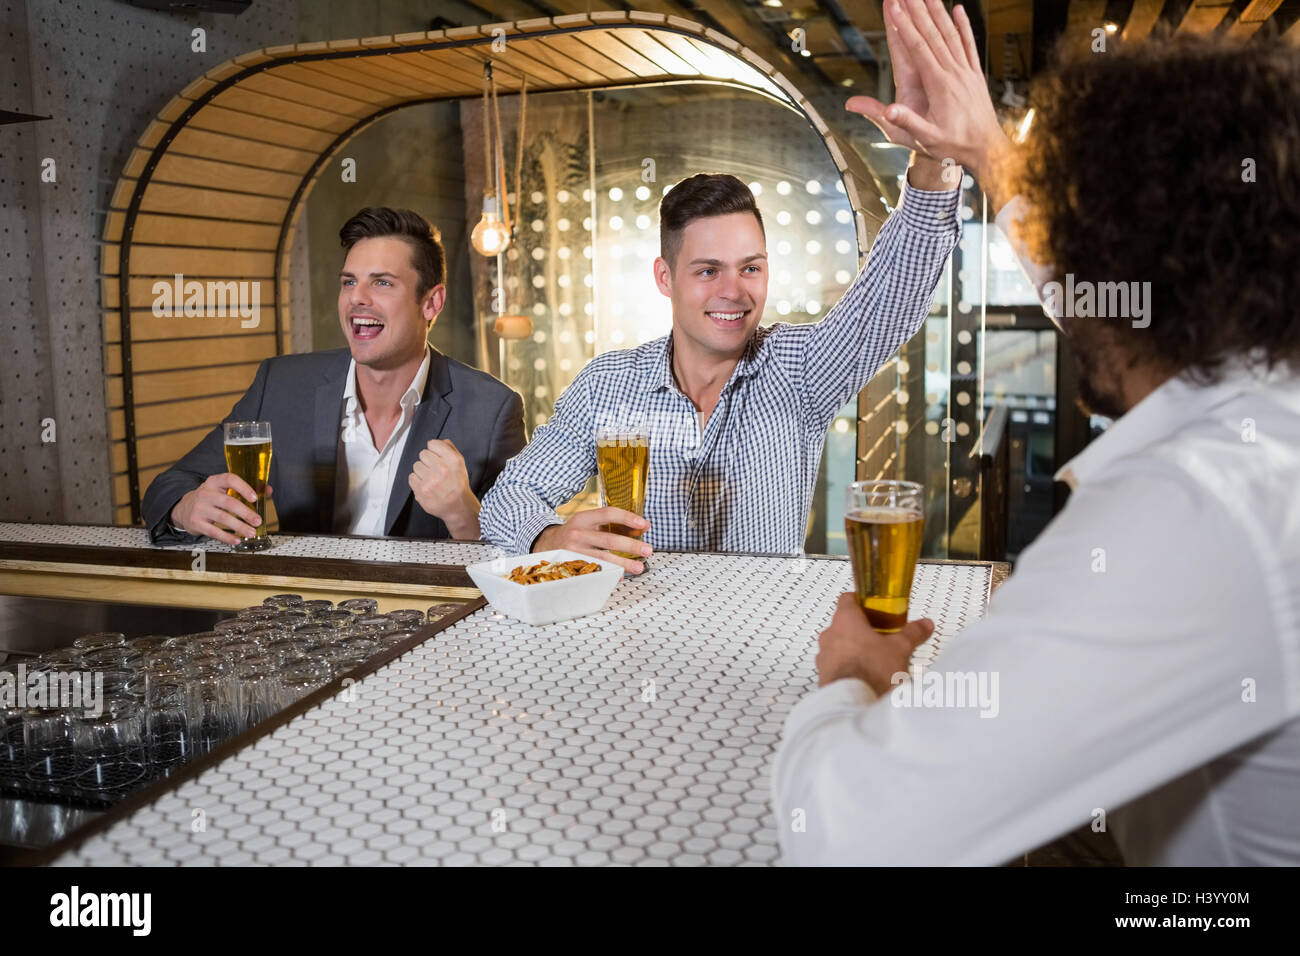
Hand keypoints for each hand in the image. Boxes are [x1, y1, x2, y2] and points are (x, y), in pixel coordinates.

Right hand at [171, 473, 271, 546]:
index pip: (230, 479)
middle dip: (246, 513)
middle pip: (229, 502)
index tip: (254, 498)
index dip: (243, 488)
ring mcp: (199, 508)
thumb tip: (268, 490)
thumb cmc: (211, 498)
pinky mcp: (196, 522)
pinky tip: (237, 540)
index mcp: (214, 481)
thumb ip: (245, 489)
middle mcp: (205, 493)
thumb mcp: (223, 489)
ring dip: (240, 527)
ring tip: (251, 532)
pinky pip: (214, 531)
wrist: (184, 508)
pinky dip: (227, 537)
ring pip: (222, 518)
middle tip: (258, 521)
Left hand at [409, 439, 479, 538]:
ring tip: (431, 478)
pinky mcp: (421, 490)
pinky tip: (426, 484)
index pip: (433, 443)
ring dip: (422, 471)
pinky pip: (411, 477)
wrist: (458, 506)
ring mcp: (430, 480)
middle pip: (423, 454)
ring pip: (416, 465)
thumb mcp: (461, 464)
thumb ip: (450, 449)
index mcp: (452, 460)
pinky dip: (417, 481)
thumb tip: (439, 441)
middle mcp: (441, 469)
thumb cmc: (458, 485)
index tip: (436, 456)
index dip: (434, 450)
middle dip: (428, 461)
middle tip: (434, 470)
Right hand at [533, 507, 651, 574]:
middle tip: (647, 550)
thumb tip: (637, 528)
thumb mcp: (585, 522)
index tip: (644, 524)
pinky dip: (610, 574)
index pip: (608, 514)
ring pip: (603, 558)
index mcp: (583, 519)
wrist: (545, 545)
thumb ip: (606, 524)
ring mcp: (574, 552)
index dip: (628, 518)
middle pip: (609, 539)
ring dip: (624, 563)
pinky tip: (620, 575)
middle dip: (631, 545)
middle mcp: (577, 534)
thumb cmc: (573, 533)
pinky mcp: (573, 566)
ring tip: (639, 567)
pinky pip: (595, 571)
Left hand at [816, 592, 934, 694]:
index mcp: (845, 620)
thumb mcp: (900, 648)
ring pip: (838, 646)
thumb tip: (925, 624)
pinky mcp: (823, 675)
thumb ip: (912, 633)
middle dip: (862, 629)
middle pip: (844, 624)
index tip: (873, 606)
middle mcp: (829, 635)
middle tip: (880, 635)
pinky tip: (865, 676)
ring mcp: (823, 656)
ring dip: (854, 649)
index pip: (847, 599)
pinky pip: (836, 665)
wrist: (855, 703)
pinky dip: (848, 666)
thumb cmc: (872, 670)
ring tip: (875, 659)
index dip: (861, 600)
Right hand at [846, 0, 1012, 206]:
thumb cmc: (955, 147)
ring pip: (951, 34)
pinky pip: (969, 44)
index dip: (905, 26)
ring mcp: (967, 71)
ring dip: (938, 12)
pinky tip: (959, 10)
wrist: (987, 149)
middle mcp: (955, 73)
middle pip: (934, 34)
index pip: (919, 48)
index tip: (895, 7)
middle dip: (918, 11)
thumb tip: (889, 110)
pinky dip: (963, 26)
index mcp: (940, 85)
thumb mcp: (927, 139)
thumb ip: (907, 122)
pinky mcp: (975, 74)